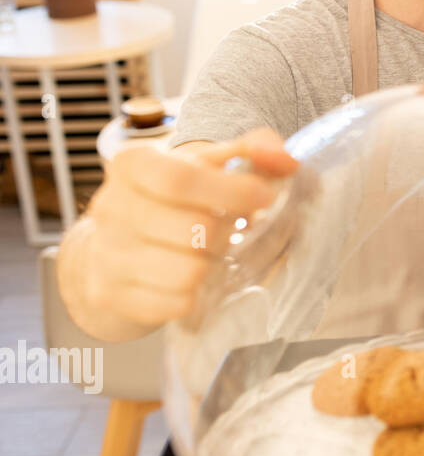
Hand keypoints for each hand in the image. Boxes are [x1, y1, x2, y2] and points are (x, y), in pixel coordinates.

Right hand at [73, 128, 297, 330]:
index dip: (231, 191)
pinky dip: (195, 296)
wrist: (113, 245)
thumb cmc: (174, 200)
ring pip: (186, 272)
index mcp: (134, 165)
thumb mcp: (209, 165)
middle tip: (234, 232)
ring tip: (211, 255)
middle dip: (228, 234)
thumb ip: (254, 151)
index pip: (180, 179)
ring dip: (213, 267)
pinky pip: (173, 304)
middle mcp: (111, 206)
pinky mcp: (110, 294)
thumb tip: (286, 160)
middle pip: (192, 229)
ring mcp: (106, 253)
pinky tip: (194, 281)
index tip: (264, 197)